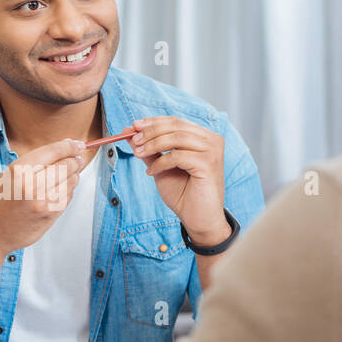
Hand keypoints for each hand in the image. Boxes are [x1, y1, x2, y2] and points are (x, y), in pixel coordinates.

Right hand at [0, 138, 86, 257]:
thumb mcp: (8, 174)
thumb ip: (34, 162)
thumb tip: (63, 149)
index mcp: (19, 171)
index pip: (53, 151)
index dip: (70, 146)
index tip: (78, 145)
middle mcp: (32, 186)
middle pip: (67, 165)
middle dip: (74, 160)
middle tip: (75, 159)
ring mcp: (44, 202)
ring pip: (71, 181)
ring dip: (73, 176)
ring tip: (65, 175)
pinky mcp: (51, 215)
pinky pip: (68, 197)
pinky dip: (68, 191)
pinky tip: (58, 190)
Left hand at [130, 116, 229, 244]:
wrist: (199, 220)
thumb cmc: (184, 194)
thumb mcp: (161, 167)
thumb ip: (149, 149)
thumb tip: (130, 132)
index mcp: (203, 137)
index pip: (176, 121)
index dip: (153, 122)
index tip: (133, 126)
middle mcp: (211, 140)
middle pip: (176, 125)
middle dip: (150, 132)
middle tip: (133, 140)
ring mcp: (212, 151)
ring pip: (176, 138)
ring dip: (152, 144)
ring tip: (138, 154)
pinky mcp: (208, 164)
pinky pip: (177, 156)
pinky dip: (160, 163)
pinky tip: (151, 172)